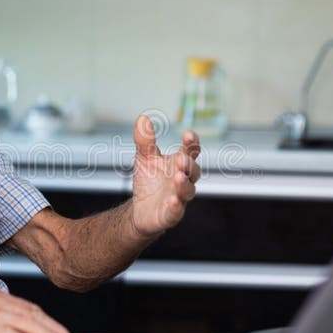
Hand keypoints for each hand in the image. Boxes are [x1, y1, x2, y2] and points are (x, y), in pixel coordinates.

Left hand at [130, 114, 201, 237]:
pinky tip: (173, 201)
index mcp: (179, 162)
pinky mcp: (171, 214)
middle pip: (193, 171)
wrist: (139, 208)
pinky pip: (177, 211)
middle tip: (181, 159)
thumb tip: (143, 118)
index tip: (188, 135)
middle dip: (189, 165)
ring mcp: (179, 197)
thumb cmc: (149, 180)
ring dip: (184, 184)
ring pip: (188, 191)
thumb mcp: (144, 157)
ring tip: (178, 177)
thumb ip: (145, 139)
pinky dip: (176, 206)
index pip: (191, 150)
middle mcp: (183, 179)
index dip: (192, 142)